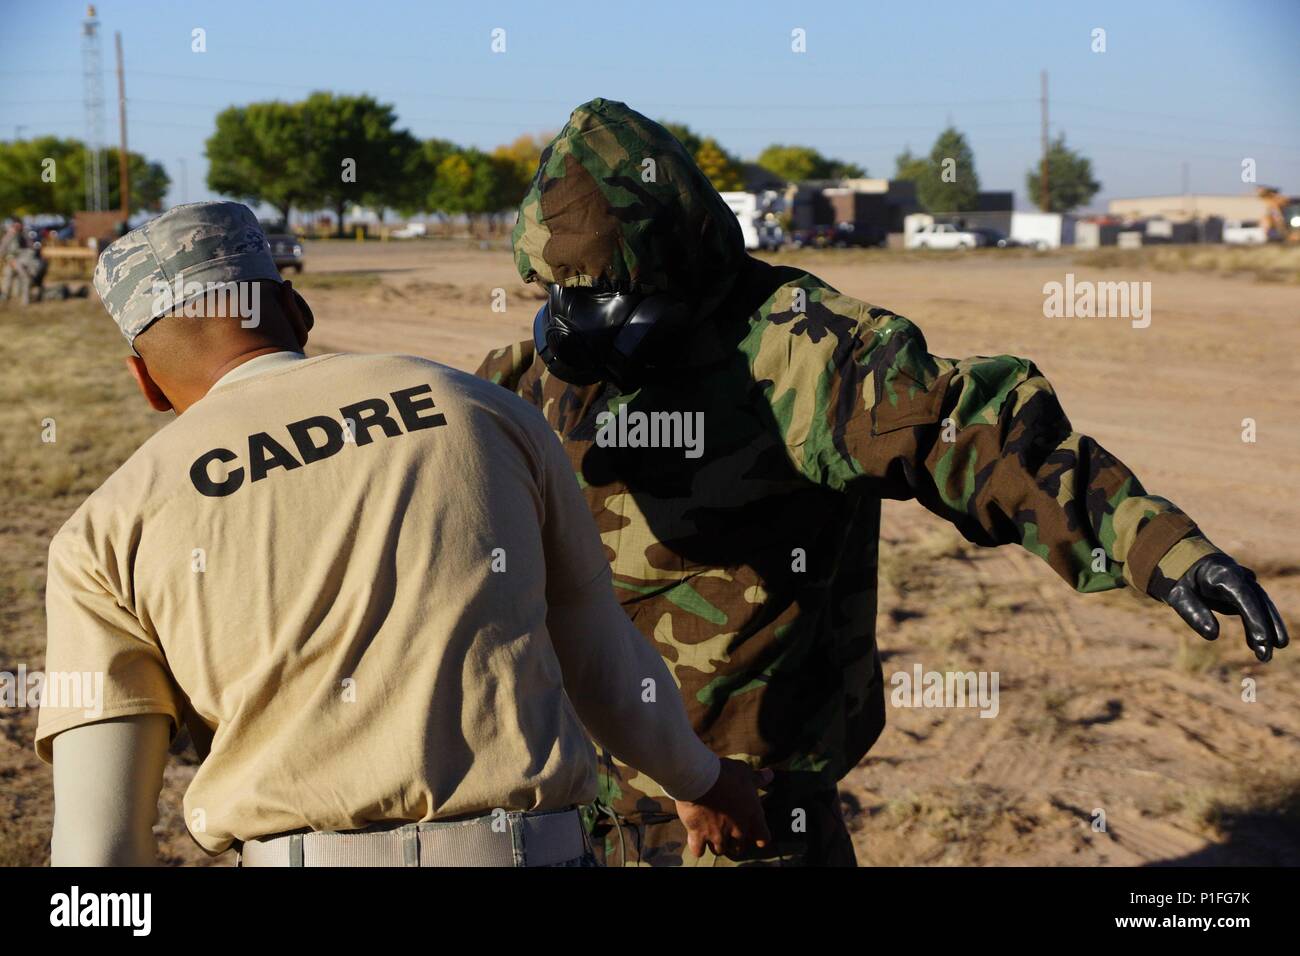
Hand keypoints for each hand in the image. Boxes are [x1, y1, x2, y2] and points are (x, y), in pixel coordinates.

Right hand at [674, 758, 773, 859]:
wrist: (701, 779)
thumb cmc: (725, 774)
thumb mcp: (744, 772)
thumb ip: (758, 778)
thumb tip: (769, 775)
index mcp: (752, 815)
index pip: (763, 838)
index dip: (759, 837)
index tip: (753, 833)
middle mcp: (737, 829)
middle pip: (739, 847)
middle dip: (734, 842)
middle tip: (728, 832)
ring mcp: (718, 835)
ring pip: (720, 850)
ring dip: (717, 844)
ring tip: (712, 835)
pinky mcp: (699, 835)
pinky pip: (699, 851)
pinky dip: (698, 847)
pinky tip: (696, 839)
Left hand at [1166, 554, 1289, 661]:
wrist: (1180, 557)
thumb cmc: (1177, 576)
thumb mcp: (1177, 593)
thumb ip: (1193, 612)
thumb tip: (1213, 635)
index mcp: (1222, 572)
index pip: (1244, 597)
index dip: (1255, 619)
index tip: (1262, 640)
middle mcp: (1238, 574)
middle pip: (1258, 602)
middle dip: (1265, 629)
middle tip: (1265, 657)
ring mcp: (1244, 581)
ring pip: (1262, 605)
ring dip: (1268, 629)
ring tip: (1266, 656)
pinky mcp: (1244, 590)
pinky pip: (1256, 607)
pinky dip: (1258, 624)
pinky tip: (1258, 644)